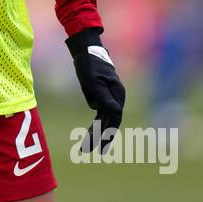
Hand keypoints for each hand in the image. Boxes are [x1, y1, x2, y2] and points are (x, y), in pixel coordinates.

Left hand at [66, 27, 125, 152]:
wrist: (86, 51)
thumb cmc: (89, 64)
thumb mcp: (93, 81)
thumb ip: (103, 96)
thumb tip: (115, 111)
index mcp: (117, 94)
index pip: (114, 118)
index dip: (107, 134)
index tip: (99, 147)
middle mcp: (116, 98)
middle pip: (109, 122)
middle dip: (99, 137)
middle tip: (88, 151)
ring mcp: (109, 98)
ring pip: (104, 120)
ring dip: (95, 133)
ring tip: (85, 147)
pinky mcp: (101, 96)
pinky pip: (99, 115)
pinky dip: (94, 124)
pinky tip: (88, 134)